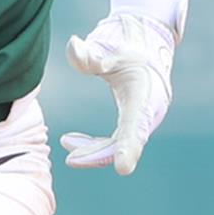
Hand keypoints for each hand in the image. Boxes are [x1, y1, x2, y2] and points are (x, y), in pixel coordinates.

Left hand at [58, 2, 181, 175]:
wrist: (148, 47)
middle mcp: (148, 113)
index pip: (136, 126)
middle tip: (70, 159)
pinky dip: (95, 145)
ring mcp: (143, 120)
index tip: (123, 169)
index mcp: (144, 95)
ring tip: (65, 141)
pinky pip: (116, 142)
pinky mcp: (134, 123)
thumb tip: (72, 45)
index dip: (129, 148)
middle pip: (124, 143)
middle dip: (98, 154)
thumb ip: (89, 54)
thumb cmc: (127, 48)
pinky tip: (72, 140)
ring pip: (118, 145)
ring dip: (93, 150)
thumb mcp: (109, 49)